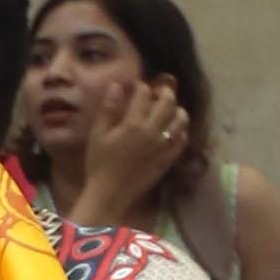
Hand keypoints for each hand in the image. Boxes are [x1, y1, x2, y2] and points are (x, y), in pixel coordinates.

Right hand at [68, 72, 191, 230]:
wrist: (110, 194)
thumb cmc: (99, 164)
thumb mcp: (98, 135)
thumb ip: (108, 110)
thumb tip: (116, 86)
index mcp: (133, 124)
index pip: (143, 95)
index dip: (141, 86)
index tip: (137, 86)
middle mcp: (153, 132)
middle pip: (167, 103)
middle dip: (164, 92)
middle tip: (159, 91)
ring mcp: (163, 146)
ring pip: (180, 120)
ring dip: (177, 109)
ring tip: (171, 108)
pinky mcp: (168, 159)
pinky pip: (182, 140)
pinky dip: (181, 131)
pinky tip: (174, 130)